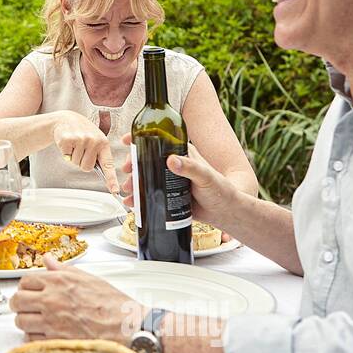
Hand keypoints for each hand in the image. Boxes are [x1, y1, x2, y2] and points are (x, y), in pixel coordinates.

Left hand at [10, 254, 146, 341]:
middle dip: (19, 304)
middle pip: (17, 301)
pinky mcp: (56, 341)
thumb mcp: (86, 278)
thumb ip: (62, 269)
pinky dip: (33, 338)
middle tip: (25, 307)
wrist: (126, 326)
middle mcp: (51, 301)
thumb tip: (48, 260)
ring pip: (21, 322)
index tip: (28, 291)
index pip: (25, 281)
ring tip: (35, 322)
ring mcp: (52, 322)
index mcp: (58, 282)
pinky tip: (42, 335)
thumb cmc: (111, 304)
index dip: (25, 287)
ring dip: (25, 322)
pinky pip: (31, 340)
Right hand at [51, 111, 119, 193]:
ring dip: (73, 157)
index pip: (108, 165)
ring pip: (76, 163)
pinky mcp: (67, 140)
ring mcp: (80, 139)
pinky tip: (68, 143)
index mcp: (103, 143)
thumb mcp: (96, 140)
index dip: (111, 180)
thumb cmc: (83, 132)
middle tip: (81, 150)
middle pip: (87, 167)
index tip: (115, 191)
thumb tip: (105, 175)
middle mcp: (93, 140)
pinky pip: (67, 157)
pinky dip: (65, 153)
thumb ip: (99, 155)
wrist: (66, 119)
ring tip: (74, 145)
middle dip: (82, 162)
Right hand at [115, 136, 236, 239]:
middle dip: (132, 164)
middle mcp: (174, 165)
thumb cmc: (222, 190)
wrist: (226, 213)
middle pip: (147, 160)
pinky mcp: (169, 195)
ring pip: (146, 177)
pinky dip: (139, 198)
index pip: (159, 140)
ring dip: (134, 183)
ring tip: (127, 191)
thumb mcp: (206, 176)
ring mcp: (170, 180)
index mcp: (183, 153)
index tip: (127, 140)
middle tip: (126, 170)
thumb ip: (190, 168)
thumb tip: (171, 161)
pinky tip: (132, 202)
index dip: (141, 138)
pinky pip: (150, 194)